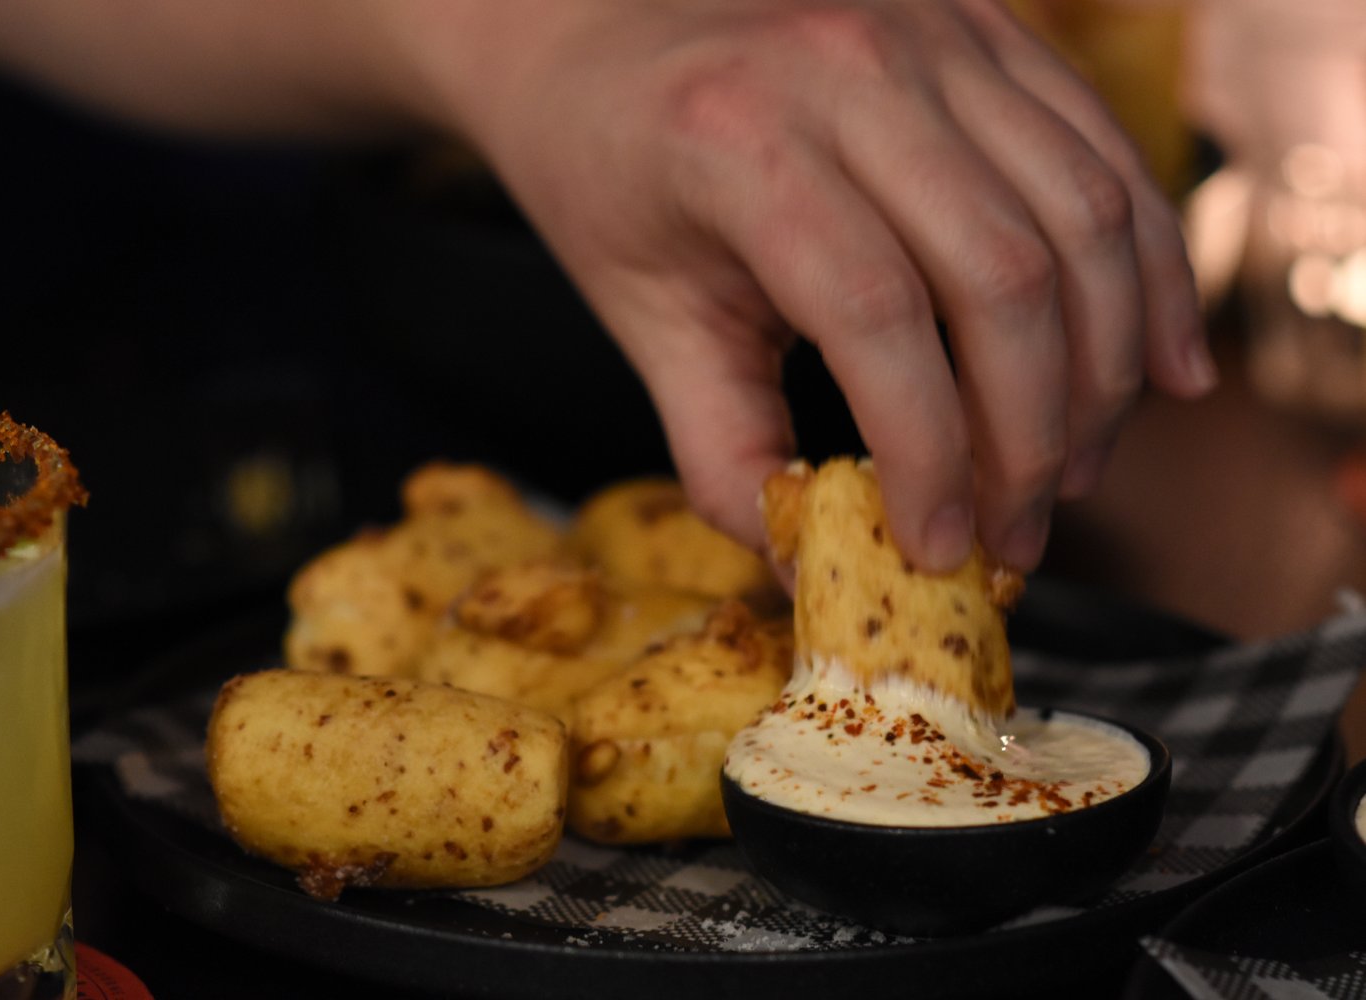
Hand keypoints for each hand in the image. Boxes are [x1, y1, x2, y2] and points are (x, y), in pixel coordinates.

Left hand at [425, 0, 1214, 570]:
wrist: (606, 32)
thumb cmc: (613, 178)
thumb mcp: (645, 321)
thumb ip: (722, 451)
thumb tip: (811, 568)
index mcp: (739, 140)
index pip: (876, 315)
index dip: (930, 453)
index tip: (940, 545)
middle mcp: (854, 67)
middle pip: (1004, 273)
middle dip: (1033, 434)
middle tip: (1018, 530)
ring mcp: (938, 35)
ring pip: (1085, 215)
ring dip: (1105, 366)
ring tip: (1077, 469)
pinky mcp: (994, 33)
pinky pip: (1108, 157)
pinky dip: (1153, 271)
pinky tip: (1161, 368)